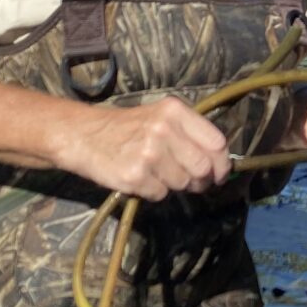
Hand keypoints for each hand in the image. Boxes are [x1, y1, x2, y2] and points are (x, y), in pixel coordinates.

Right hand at [67, 97, 230, 201]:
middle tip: (191, 182)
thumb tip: (219, 164)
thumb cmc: (126, 128)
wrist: (83, 136)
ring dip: (174, 185)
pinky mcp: (135, 176)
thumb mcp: (159, 116)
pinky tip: (141, 178)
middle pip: (202, 168)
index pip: (216, 142)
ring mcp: (149, 154)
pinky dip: (154, 191)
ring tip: (155, 172)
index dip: (222, 163)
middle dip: (200, 180)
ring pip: (182, 184)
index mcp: (174, 111)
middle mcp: (164, 130)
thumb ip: (189, 134)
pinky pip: (161, 194)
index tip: (220, 174)